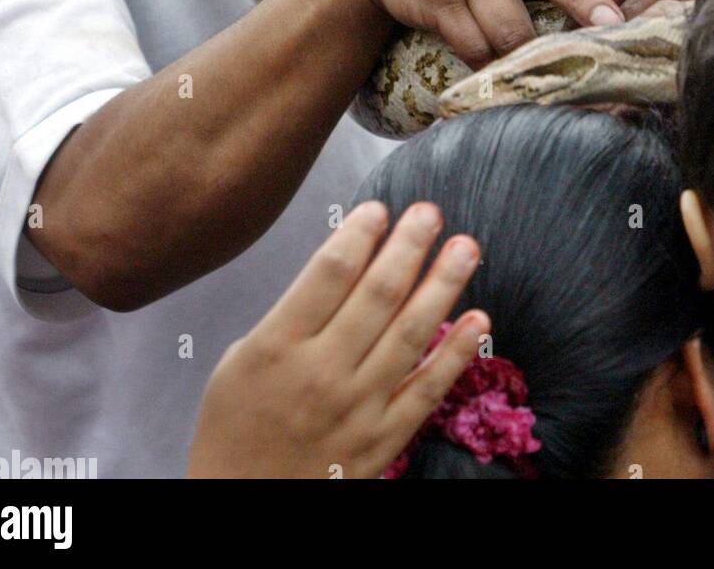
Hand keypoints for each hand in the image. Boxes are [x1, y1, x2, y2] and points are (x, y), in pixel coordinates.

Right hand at [187, 200, 487, 478]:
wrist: (241, 506)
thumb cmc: (234, 426)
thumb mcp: (240, 359)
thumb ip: (290, 314)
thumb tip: (342, 265)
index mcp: (278, 345)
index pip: (329, 272)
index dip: (360, 233)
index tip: (380, 207)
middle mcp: (321, 372)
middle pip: (377, 294)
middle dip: (409, 245)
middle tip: (430, 211)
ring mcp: (357, 407)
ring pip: (411, 334)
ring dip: (443, 285)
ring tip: (466, 247)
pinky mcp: (382, 440)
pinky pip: (426, 390)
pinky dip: (457, 354)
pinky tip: (478, 319)